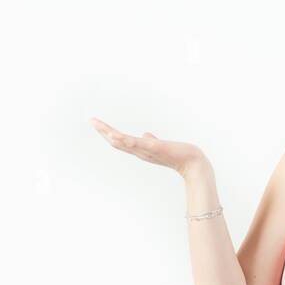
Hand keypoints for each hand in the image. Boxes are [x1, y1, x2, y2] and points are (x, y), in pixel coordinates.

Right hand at [90, 117, 208, 179]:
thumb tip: (146, 135)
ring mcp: (146, 151)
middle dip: (103, 131)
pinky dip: (124, 140)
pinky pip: (135, 144)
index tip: (98, 124)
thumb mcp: (162, 146)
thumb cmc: (180, 155)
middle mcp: (141, 152)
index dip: (108, 134)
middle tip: (91, 120)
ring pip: (122, 142)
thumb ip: (152, 141)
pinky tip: (114, 135)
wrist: (193, 164)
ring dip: (109, 133)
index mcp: (141, 150)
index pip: (121, 142)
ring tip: (97, 124)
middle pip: (117, 142)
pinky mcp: (154, 148)